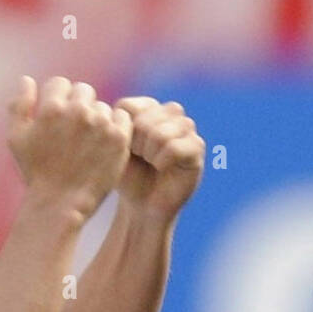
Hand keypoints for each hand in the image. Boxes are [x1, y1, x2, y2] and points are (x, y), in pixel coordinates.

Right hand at [8, 76, 131, 225]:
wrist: (59, 205)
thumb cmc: (36, 173)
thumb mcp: (16, 139)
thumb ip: (19, 106)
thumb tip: (27, 80)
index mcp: (52, 107)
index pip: (60, 83)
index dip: (58, 101)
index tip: (59, 122)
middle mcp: (78, 111)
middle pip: (84, 90)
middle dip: (78, 107)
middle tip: (75, 134)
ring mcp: (101, 124)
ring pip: (102, 106)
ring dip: (97, 119)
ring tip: (88, 145)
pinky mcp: (119, 138)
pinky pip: (123, 117)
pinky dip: (116, 127)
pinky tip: (104, 145)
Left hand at [113, 97, 205, 223]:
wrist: (142, 204)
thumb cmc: (129, 176)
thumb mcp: (116, 149)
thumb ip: (118, 124)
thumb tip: (119, 112)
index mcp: (149, 108)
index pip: (128, 107)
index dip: (121, 132)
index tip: (124, 148)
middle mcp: (170, 114)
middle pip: (145, 118)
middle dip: (135, 143)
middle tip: (139, 157)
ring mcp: (186, 128)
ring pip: (160, 133)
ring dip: (148, 152)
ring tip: (150, 162)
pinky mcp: (196, 147)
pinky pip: (174, 148)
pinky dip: (161, 161)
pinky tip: (161, 167)